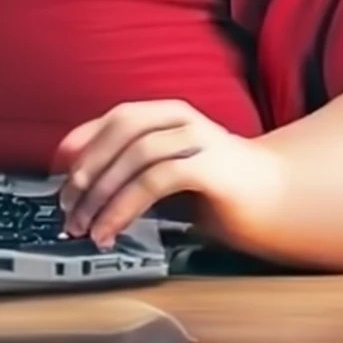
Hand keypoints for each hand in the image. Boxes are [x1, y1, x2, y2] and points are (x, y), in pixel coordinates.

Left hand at [52, 100, 288, 250]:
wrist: (285, 201)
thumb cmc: (223, 190)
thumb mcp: (171, 173)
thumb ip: (138, 169)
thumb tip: (86, 182)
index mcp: (170, 113)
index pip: (115, 117)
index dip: (83, 140)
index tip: (57, 170)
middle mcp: (182, 118)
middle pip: (119, 129)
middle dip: (86, 168)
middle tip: (66, 204)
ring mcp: (198, 139)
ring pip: (134, 155)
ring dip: (101, 193)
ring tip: (85, 227)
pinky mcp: (210, 168)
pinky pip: (155, 181)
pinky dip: (125, 205)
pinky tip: (113, 229)